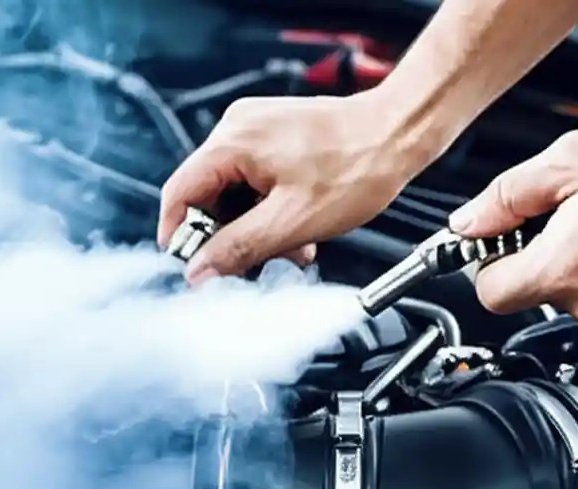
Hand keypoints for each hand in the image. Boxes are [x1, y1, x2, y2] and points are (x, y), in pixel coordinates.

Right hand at [158, 91, 423, 284]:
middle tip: (255, 262)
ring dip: (253, 227)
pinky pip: (253, 180)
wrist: (399, 134)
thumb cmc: (358, 166)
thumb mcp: (292, 222)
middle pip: (205, 195)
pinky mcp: (274, 136)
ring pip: (232, 192)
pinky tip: (295, 228)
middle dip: (229, 235)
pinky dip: (267, 209)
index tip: (192, 266)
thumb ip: (238, 248)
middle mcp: (238, 128)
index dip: (179, 236)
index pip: (178, 193)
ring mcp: (256, 129)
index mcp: (233, 142)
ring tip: (290, 246)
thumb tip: (199, 271)